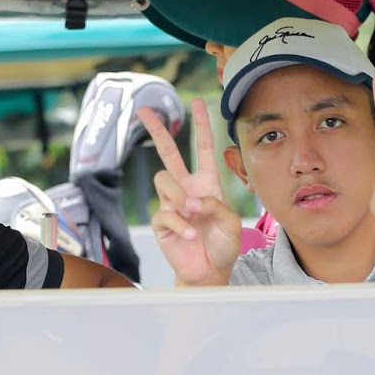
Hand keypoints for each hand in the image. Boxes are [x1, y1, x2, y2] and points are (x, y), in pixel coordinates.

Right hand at [138, 99, 239, 286]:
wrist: (210, 272)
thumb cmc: (223, 246)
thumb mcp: (232, 223)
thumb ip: (216, 205)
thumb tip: (192, 200)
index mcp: (207, 183)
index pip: (204, 147)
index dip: (201, 125)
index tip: (196, 102)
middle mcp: (187, 188)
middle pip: (168, 152)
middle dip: (156, 129)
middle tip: (142, 110)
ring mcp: (171, 203)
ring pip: (163, 180)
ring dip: (178, 197)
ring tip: (193, 215)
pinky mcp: (161, 221)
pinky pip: (164, 213)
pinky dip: (180, 224)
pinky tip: (190, 237)